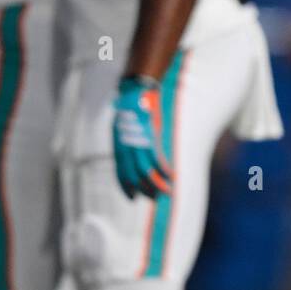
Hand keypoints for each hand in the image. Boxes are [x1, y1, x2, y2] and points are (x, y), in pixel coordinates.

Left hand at [112, 76, 172, 199]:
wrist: (135, 91)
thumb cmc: (130, 108)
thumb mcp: (123, 126)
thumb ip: (126, 142)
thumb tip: (130, 154)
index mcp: (118, 147)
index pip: (120, 174)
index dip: (125, 188)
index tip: (132, 198)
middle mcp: (125, 148)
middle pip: (133, 176)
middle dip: (143, 189)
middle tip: (153, 198)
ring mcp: (137, 143)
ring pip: (146, 171)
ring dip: (157, 184)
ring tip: (166, 192)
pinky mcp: (150, 137)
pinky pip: (157, 159)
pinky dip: (164, 169)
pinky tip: (171, 176)